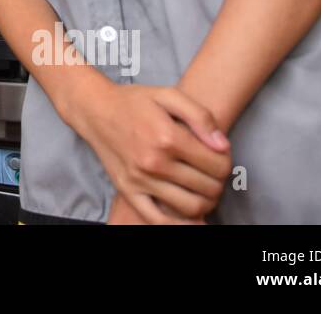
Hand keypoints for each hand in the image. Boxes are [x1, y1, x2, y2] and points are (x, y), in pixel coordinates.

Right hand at [68, 81, 230, 223]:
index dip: (227, 162)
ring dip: (207, 201)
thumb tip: (223, 146)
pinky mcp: (128, 190)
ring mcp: (140, 180)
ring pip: (191, 206)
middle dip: (219, 182)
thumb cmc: (133, 101)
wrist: (94, 110)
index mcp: (167, 137)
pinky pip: (158, 219)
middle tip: (214, 172)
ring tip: (204, 189)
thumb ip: (200, 116)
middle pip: (207, 187)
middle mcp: (154, 162)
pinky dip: (181, 224)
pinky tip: (194, 218)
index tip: (221, 156)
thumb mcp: (168, 95)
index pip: (217, 164)